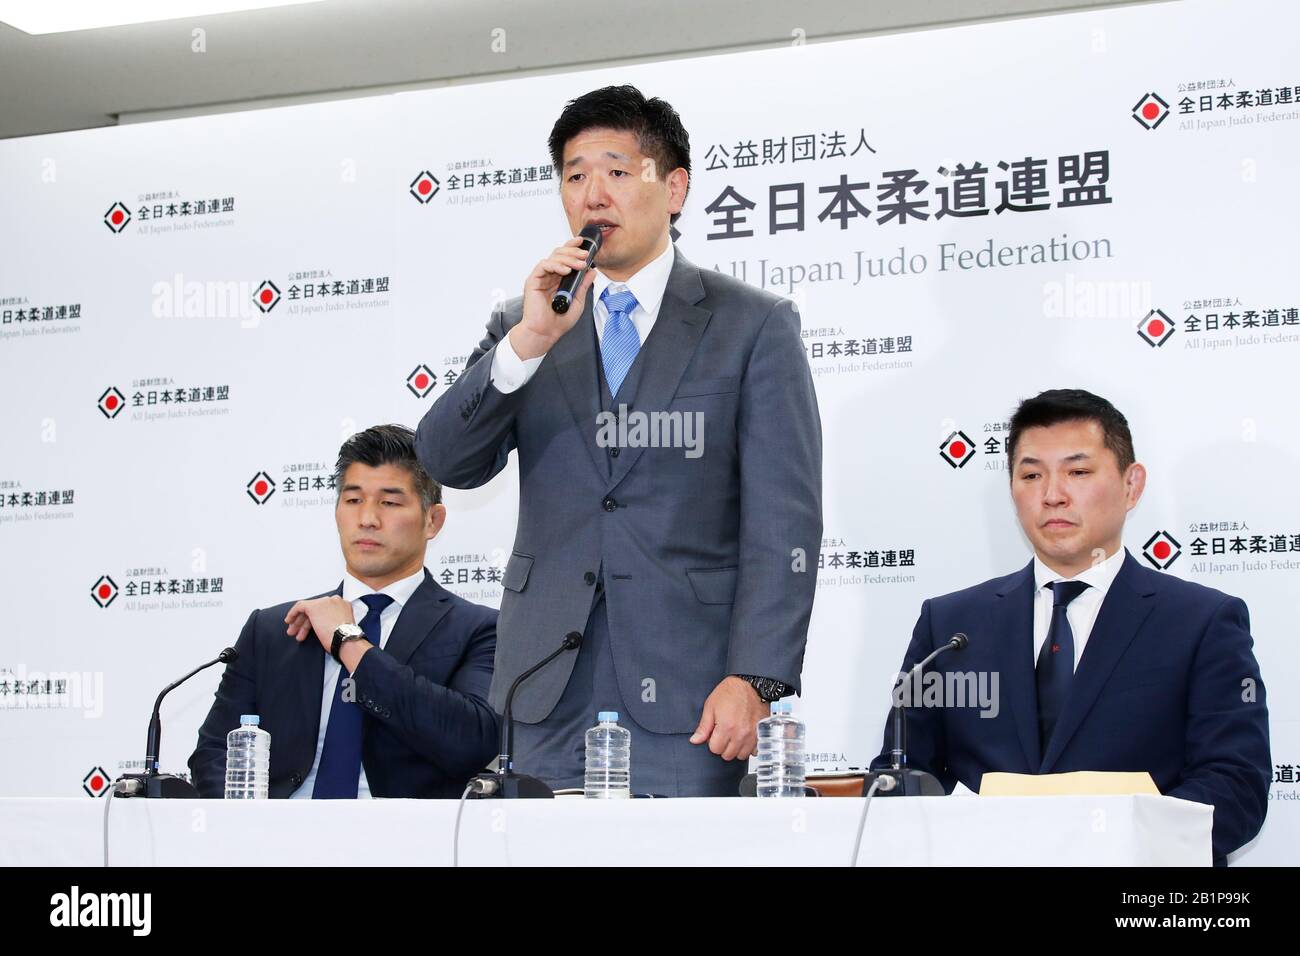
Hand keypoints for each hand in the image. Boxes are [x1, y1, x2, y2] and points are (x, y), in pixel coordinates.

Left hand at [284, 596, 354, 654]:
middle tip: (299, 631)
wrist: (344, 638)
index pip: (325, 610)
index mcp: (343, 605)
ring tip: (293, 632)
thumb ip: (332, 621)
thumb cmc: (345, 637)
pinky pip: (300, 606)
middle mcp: (335, 600)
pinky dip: (293, 613)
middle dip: (305, 621)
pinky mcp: (313, 606)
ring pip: (308, 609)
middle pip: (316, 609)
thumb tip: (321, 626)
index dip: (315, 619)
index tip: (310, 627)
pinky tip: (289, 621)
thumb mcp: (340, 626)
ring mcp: (324, 602)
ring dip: (299, 621)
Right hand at [509, 236, 598, 359]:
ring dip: (568, 258)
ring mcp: (541, 277)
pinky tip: (566, 270)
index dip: (573, 248)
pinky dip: (556, 265)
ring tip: (580, 264)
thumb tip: (593, 271)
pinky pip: (544, 265)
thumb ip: (584, 285)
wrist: (546, 332)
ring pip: (553, 257)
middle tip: (585, 255)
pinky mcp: (533, 280)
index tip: (583, 243)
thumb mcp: (578, 300)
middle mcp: (549, 276)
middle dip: (573, 251)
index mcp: (558, 279)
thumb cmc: (559, 320)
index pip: (565, 258)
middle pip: (559, 254)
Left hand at [689, 676, 768, 760]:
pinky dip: (748, 748)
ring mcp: (752, 735)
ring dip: (735, 748)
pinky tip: (744, 738)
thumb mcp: (710, 706)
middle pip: (727, 755)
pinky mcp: (761, 734)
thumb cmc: (730, 692)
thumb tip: (695, 740)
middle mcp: (740, 734)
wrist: (750, 684)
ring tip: (733, 735)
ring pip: (741, 755)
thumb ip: (703, 727)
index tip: (714, 733)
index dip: (712, 742)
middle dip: (723, 746)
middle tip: (723, 733)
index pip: (715, 750)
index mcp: (726, 727)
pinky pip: (754, 751)